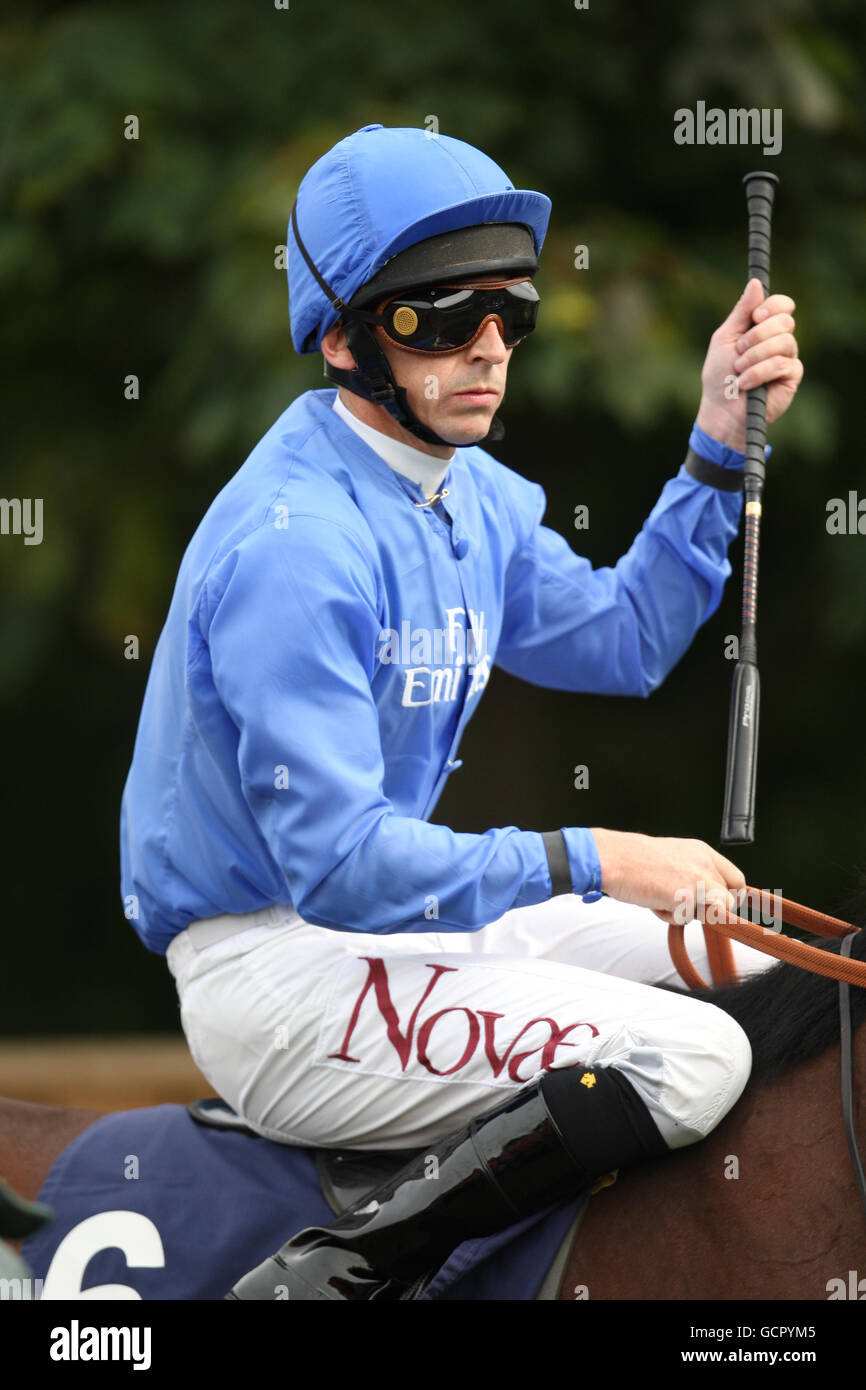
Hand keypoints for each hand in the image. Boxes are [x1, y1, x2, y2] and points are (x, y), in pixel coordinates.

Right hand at [589, 827, 744, 924]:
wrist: (615, 858)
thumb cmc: (635, 860)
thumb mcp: (674, 858)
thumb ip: (694, 873)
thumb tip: (706, 896)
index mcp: (703, 851)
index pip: (736, 878)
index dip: (729, 895)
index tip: (719, 904)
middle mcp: (706, 863)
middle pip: (730, 898)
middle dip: (713, 908)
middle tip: (689, 906)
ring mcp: (699, 880)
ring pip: (712, 911)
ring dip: (690, 913)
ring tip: (665, 899)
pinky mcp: (688, 897)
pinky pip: (687, 919)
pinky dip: (671, 917)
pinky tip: (656, 901)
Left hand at [694, 278, 802, 451]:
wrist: (721, 410)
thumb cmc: (719, 376)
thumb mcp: (725, 339)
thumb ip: (741, 312)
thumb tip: (756, 282)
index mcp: (763, 327)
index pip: (783, 305)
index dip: (773, 306)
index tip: (756, 316)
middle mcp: (778, 340)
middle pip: (785, 320)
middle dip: (758, 335)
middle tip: (739, 350)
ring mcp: (787, 358)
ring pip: (785, 341)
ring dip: (756, 355)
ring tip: (739, 370)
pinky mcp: (792, 376)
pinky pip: (783, 363)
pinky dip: (760, 372)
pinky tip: (746, 383)